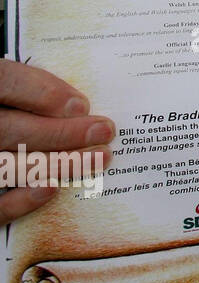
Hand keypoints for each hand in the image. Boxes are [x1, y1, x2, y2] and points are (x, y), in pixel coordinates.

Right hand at [0, 60, 114, 225]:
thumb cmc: (7, 112)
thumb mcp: (9, 93)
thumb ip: (27, 91)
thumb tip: (76, 105)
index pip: (4, 82)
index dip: (42, 91)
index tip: (82, 105)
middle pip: (9, 129)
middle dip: (62, 132)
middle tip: (104, 132)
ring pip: (6, 166)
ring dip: (57, 164)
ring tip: (98, 158)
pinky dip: (19, 201)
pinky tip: (52, 189)